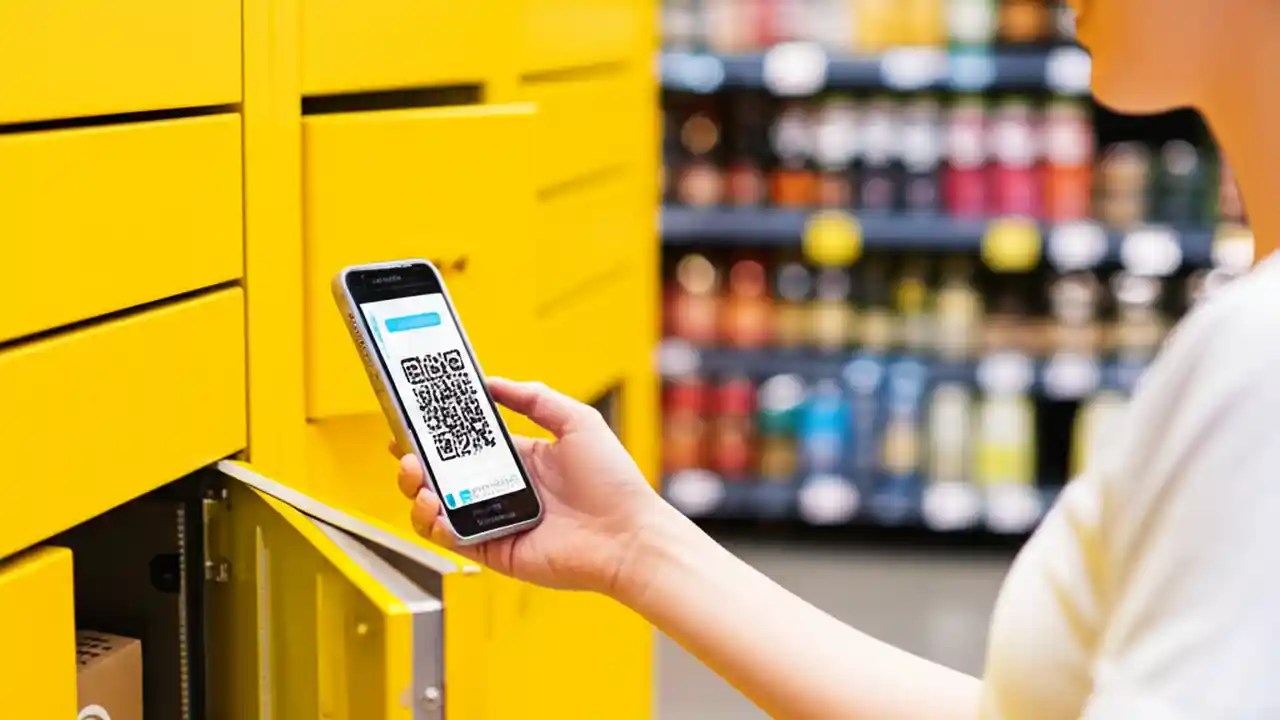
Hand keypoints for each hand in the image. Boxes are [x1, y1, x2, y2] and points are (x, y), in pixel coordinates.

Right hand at [392, 378, 667, 595]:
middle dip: (415, 462)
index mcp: (521, 459)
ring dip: (418, 494)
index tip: (412, 420)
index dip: (437, 434)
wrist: (630, 537)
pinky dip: (436, 526)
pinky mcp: (496, 551)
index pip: (466, 444)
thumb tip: (492, 381)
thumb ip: (534, 397)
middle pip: (444, 476)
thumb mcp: (577, 421)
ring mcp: (498, 521)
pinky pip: (454, 540)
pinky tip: (435, 511)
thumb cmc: (614, 482)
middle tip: (403, 451)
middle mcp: (505, 490)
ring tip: (418, 482)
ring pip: (440, 509)